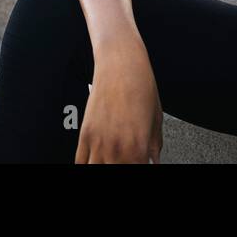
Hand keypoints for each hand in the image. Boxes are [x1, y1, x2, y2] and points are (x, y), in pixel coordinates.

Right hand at [75, 43, 162, 162]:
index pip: (137, 172)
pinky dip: (87, 165)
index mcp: (138, 148)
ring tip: (112, 160)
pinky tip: (96, 160)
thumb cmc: (141, 85)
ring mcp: (98, 143)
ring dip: (105, 166)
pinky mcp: (85, 134)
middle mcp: (116, 148)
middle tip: (126, 160)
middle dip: (122, 168)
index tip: (141, 164)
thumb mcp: (156, 119)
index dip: (140, 169)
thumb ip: (154, 146)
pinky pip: (80, 162)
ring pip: (96, 170)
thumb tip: (154, 160)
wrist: (120, 64)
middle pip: (115, 172)